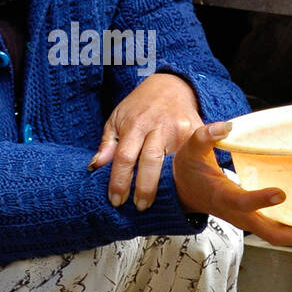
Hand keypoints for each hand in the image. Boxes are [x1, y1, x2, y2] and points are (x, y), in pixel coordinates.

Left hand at [89, 73, 204, 210]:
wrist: (171, 85)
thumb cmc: (140, 105)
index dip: (119, 180)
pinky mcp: (196, 131)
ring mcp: (179, 129)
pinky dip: (187, 173)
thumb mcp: (117, 118)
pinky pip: (191, 156)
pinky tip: (183, 188)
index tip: (116, 199)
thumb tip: (95, 166)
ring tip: (160, 203)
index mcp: (135, 124)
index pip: (124, 156)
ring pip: (174, 162)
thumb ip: (107, 143)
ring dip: (166, 185)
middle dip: (144, 187)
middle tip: (139, 206)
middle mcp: (158, 126)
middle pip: (151, 161)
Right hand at [172, 120, 291, 248]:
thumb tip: (226, 126)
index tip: (281, 194)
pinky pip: (276, 231)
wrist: (183, 192)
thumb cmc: (189, 169)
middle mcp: (236, 213)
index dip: (260, 200)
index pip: (241, 202)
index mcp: (221, 195)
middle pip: (269, 233)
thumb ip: (205, 136)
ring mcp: (245, 220)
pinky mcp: (252, 220)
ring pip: (276, 236)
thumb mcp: (191, 149)